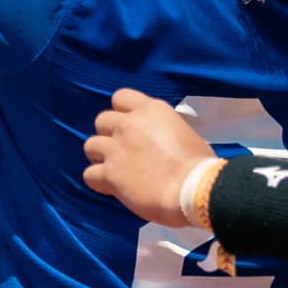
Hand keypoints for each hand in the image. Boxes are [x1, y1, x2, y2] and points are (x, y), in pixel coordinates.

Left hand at [83, 88, 213, 226]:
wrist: (196, 190)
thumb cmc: (199, 166)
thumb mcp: (184, 132)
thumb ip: (161, 129)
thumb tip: (155, 139)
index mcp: (151, 110)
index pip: (121, 97)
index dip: (121, 111)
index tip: (129, 126)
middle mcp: (129, 124)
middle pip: (102, 120)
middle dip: (109, 134)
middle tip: (122, 150)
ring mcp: (116, 148)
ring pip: (90, 145)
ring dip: (100, 156)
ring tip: (115, 168)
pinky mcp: (109, 173)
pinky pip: (89, 174)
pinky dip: (98, 181)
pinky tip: (111, 187)